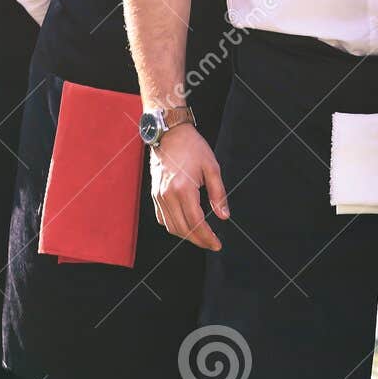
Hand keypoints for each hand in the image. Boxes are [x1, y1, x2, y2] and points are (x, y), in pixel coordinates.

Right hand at [150, 122, 228, 251]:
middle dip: (198, 240)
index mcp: (183, 189)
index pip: (196, 222)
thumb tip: (224, 216)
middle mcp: (167, 195)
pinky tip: (186, 226)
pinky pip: (162, 218)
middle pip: (183, 229)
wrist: (169, 134)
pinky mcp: (153, 195)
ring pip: (171, 227)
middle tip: (212, 244)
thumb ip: (219, 194)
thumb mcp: (212, 168)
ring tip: (201, 237)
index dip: (207, 237)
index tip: (217, 244)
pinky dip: (174, 226)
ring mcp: (158, 196)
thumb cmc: (193, 147)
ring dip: (186, 236)